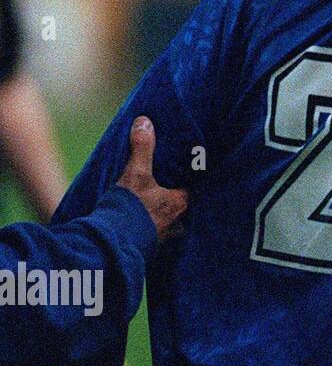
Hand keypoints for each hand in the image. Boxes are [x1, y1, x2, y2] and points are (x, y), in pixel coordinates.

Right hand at [115, 117, 187, 241]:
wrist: (108, 242)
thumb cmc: (128, 208)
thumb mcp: (135, 174)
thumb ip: (142, 148)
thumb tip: (144, 122)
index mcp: (178, 203)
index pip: (191, 188)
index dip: (187, 180)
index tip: (185, 171)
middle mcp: (175, 220)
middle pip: (180, 204)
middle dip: (174, 197)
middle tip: (167, 186)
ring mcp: (161, 234)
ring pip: (168, 219)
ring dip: (162, 212)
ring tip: (153, 203)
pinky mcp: (146, 244)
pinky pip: (153, 230)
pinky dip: (149, 224)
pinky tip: (141, 220)